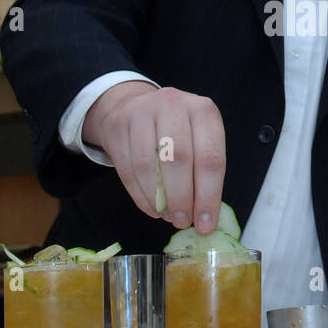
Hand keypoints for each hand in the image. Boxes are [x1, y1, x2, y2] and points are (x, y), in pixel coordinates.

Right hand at [82, 81, 225, 233]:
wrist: (134, 105)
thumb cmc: (175, 130)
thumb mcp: (198, 139)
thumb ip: (204, 172)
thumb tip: (205, 216)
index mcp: (203, 110)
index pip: (210, 158)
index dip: (209, 196)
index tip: (206, 223)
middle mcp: (173, 105)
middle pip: (178, 160)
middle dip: (182, 199)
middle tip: (183, 221)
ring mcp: (141, 112)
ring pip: (149, 167)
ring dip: (159, 200)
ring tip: (168, 216)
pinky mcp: (117, 125)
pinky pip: (128, 169)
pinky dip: (140, 196)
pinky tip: (152, 208)